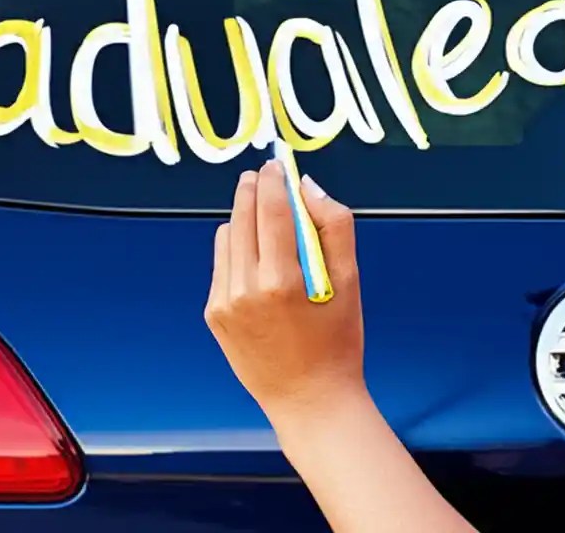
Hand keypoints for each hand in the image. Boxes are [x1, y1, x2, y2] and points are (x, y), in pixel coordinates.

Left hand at [205, 160, 365, 426]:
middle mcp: (245, 290)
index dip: (273, 180)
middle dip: (251, 190)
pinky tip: (255, 254)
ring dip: (242, 219)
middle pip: (241, 218)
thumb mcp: (350, 283)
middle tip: (261, 174)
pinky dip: (237, 251)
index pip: (270, 211)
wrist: (309, 401)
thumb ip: (335, 228)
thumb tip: (309, 187)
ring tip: (260, 213)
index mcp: (281, 281)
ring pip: (227, 239)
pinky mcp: (214, 315)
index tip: (277, 163)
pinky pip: (222, 266)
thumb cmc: (337, 343)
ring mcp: (224, 304)